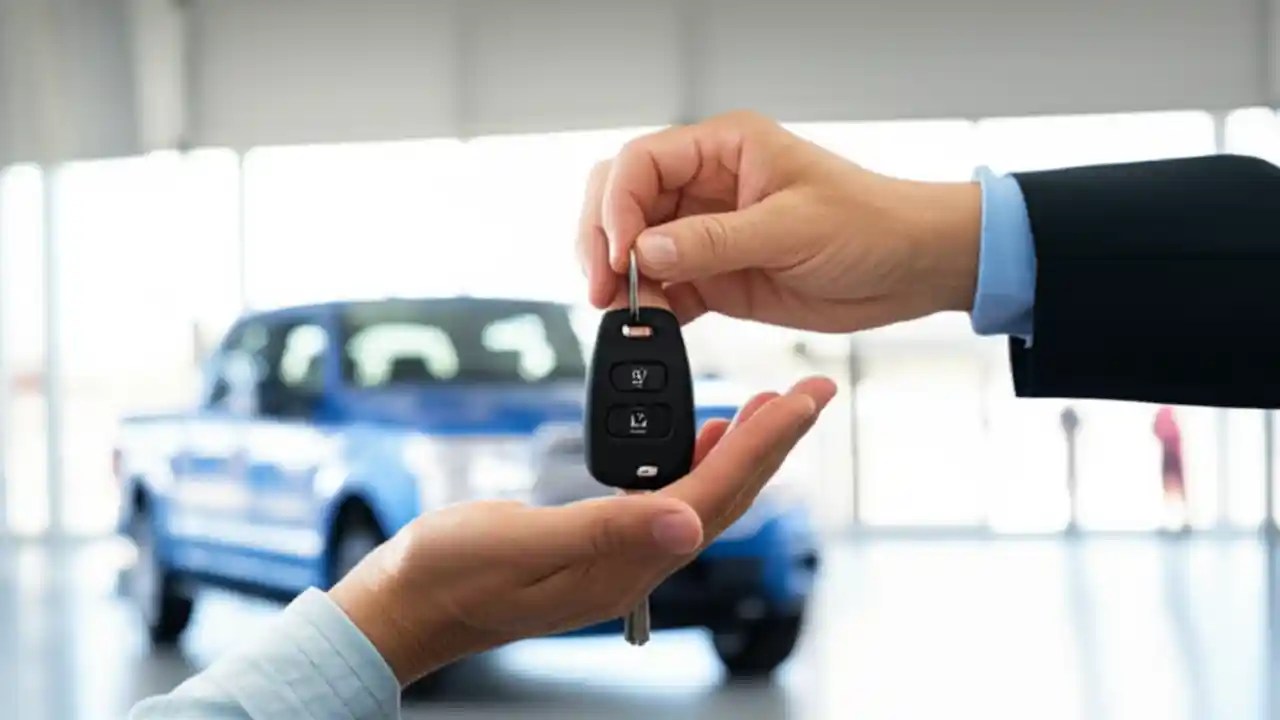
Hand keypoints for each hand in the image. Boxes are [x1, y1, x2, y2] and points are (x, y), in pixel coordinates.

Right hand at [330, 376, 836, 684]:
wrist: (406, 606)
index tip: (799, 403)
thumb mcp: (519, 545)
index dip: (761, 448)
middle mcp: (633, 565)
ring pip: (703, 498)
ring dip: (741, 453)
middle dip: (772, 446)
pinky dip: (697, 464)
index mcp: (622, 564)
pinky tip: (701, 442)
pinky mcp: (600, 545)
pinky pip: (669, 500)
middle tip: (808, 395)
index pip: (712, 497)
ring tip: (770, 410)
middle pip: (724, 499)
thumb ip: (602, 533)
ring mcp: (619, 558)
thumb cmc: (449, 575)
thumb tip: (687, 520)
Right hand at [577, 111, 981, 331]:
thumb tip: (644, 253)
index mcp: (725, 148)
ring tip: (622, 312)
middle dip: (604, 241)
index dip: (617, 206)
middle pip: (623, 201)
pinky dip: (650, 308)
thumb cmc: (871, 225)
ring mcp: (708, 233)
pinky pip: (665, 289)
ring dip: (621, 279)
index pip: (641, 162)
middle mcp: (707, 186)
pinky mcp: (718, 276)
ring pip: (635, 249)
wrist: (913, 270)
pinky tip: (649, 327)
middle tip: (604, 287)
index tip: (621, 253)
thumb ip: (714, 241)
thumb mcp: (792, 228)